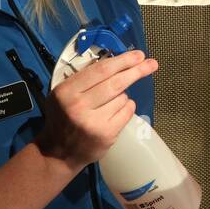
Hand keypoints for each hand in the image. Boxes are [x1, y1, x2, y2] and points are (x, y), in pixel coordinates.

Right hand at [34, 49, 158, 171]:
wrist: (59, 153)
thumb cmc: (63, 118)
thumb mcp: (63, 94)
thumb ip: (83, 79)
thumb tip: (115, 62)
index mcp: (66, 91)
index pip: (100, 70)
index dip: (122, 60)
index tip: (138, 55)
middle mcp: (79, 106)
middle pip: (116, 82)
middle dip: (136, 71)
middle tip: (150, 63)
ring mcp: (93, 122)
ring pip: (123, 97)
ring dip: (124, 95)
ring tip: (111, 101)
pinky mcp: (106, 134)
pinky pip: (127, 111)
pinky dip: (127, 106)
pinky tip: (117, 110)